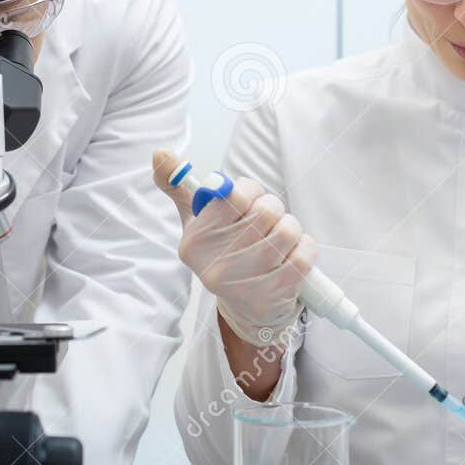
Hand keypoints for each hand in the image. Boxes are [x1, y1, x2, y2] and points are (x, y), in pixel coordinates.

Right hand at [151, 149, 315, 346]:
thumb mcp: (196, 223)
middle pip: (265, 210)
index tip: (249, 197)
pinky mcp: (275, 296)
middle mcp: (216, 266)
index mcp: (194, 243)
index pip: (233, 195)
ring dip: (291, 227)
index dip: (250, 190)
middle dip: (273, 207)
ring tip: (282, 236)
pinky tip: (293, 253)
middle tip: (268, 218)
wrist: (246, 310)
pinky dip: (305, 246)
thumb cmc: (224, 254)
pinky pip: (304, 253)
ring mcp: (246, 284)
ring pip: (287, 230)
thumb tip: (160, 154)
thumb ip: (179, 187)